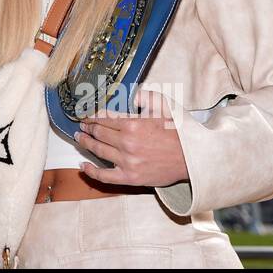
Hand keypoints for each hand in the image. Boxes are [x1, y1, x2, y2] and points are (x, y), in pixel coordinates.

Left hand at [73, 89, 188, 186]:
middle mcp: (126, 143)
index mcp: (132, 124)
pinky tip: (83, 165)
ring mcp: (127, 161)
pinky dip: (91, 171)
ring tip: (80, 138)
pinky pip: (104, 176)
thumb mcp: (163, 105)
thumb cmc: (179, 130)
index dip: (92, 116)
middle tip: (81, 126)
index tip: (86, 116)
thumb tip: (129, 95)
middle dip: (87, 128)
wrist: (192, 158)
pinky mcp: (130, 178)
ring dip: (86, 143)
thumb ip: (143, 96)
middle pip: (99, 133)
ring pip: (98, 151)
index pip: (104, 118)